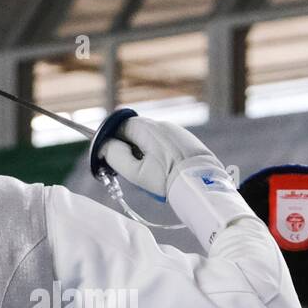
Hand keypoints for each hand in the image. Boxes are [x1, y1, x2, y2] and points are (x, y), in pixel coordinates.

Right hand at [97, 116, 215, 197]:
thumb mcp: (136, 173)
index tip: (112, 158)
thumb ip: (116, 156)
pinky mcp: (186, 140)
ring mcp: (175, 131)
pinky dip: (160, 154)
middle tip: (132, 170)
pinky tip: (165, 170)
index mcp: (147, 128)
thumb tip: (105, 145)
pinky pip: (165, 143)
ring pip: (150, 139)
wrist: (202, 182)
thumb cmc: (168, 179)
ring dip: (145, 152)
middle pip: (135, 132)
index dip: (112, 141)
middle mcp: (161, 124)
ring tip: (151, 173)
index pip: (120, 126)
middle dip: (129, 149)